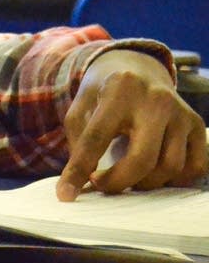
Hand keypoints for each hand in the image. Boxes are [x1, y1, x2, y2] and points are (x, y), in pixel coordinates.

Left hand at [56, 49, 206, 200]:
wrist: (138, 68)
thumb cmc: (104, 93)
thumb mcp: (81, 105)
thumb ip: (78, 140)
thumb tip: (80, 183)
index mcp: (119, 90)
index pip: (97, 137)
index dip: (79, 169)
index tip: (66, 194)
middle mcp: (156, 100)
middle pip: (142, 159)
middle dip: (118, 182)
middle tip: (100, 184)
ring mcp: (181, 112)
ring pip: (170, 167)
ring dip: (144, 183)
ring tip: (126, 176)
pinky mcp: (197, 124)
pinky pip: (195, 167)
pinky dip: (174, 180)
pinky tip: (154, 174)